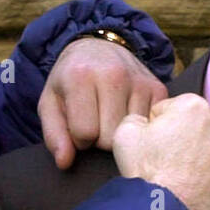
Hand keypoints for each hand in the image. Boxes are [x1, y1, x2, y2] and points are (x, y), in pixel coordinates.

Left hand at [39, 36, 166, 168]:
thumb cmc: (71, 79)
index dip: (79, 138)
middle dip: (101, 139)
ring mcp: (140, 82)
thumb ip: (54, 134)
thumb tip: (65, 162)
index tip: (79, 125)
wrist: (99, 47)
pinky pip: (151, 127)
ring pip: (133, 136)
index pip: (85, 133)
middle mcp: (114, 75)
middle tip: (97, 122)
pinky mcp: (159, 88)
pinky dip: (139, 127)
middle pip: (111, 139)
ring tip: (112, 117)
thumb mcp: (50, 102)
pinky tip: (129, 114)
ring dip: (121, 134)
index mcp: (81, 77)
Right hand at [112, 94, 209, 209]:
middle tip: (169, 160)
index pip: (172, 109)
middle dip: (184, 138)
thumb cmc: (149, 173)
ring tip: (182, 175)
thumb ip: (136, 117)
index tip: (155, 144)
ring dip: (201, 156)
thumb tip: (143, 122)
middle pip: (197, 126)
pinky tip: (197, 185)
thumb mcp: (125, 134)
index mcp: (194, 106)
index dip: (158, 127)